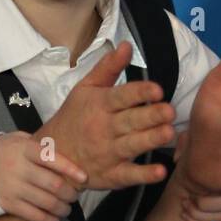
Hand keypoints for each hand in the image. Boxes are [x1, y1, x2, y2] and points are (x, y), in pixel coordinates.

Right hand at [0, 131, 86, 220]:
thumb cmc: (8, 151)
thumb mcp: (21, 140)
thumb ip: (41, 145)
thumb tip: (70, 152)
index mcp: (25, 149)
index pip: (51, 158)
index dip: (71, 169)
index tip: (84, 178)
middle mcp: (19, 168)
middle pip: (53, 184)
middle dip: (70, 192)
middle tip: (76, 195)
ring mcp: (12, 188)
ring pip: (46, 202)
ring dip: (62, 208)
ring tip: (67, 208)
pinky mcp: (7, 204)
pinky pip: (32, 215)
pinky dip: (48, 220)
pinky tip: (55, 220)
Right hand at [35, 41, 176, 190]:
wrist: (51, 154)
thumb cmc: (74, 117)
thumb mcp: (86, 88)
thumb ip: (108, 67)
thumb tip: (127, 45)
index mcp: (100, 105)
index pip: (122, 96)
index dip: (140, 92)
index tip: (157, 89)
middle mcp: (104, 129)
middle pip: (130, 121)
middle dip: (151, 116)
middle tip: (169, 111)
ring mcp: (108, 153)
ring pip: (132, 146)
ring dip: (151, 140)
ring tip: (169, 133)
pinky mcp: (112, 175)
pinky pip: (128, 175)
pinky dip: (144, 175)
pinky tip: (160, 171)